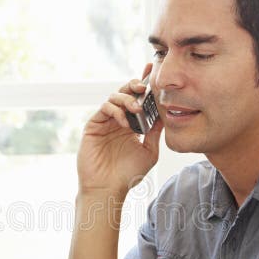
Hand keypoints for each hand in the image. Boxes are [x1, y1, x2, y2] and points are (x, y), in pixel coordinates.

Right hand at [77, 65, 163, 196]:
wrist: (108, 188)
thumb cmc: (128, 174)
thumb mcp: (149, 151)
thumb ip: (155, 131)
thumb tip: (165, 112)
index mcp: (132, 123)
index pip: (138, 99)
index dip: (143, 83)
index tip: (151, 69)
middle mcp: (118, 120)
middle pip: (125, 93)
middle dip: (135, 85)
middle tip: (144, 87)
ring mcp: (105, 122)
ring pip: (114, 97)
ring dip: (127, 99)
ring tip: (137, 109)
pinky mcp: (93, 125)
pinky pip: (104, 108)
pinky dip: (115, 110)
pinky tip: (124, 122)